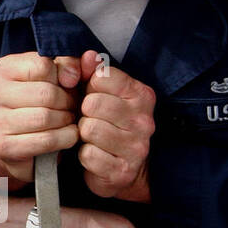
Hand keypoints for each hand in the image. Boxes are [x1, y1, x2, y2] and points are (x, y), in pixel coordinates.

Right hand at [0, 52, 81, 184]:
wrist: (18, 144)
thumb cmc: (39, 105)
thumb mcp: (54, 78)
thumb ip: (69, 65)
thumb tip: (78, 70)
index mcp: (3, 69)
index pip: (43, 65)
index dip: (64, 77)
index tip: (69, 86)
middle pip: (46, 93)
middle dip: (67, 102)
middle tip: (71, 107)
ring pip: (45, 117)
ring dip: (66, 120)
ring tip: (68, 120)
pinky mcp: (3, 145)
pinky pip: (45, 140)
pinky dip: (65, 138)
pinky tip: (68, 135)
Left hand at [78, 49, 154, 201]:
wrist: (125, 168)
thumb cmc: (109, 123)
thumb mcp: (101, 92)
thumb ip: (90, 70)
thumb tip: (87, 56)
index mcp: (141, 95)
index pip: (102, 77)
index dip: (90, 88)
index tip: (95, 97)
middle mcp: (144, 120)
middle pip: (93, 104)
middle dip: (84, 113)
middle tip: (91, 120)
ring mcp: (136, 147)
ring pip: (89, 129)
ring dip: (84, 134)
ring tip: (92, 137)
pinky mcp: (122, 171)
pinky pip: (88, 155)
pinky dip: (85, 155)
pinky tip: (95, 155)